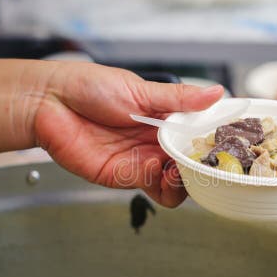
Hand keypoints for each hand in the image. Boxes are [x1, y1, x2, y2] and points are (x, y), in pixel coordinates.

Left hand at [29, 62, 223, 206]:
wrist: (48, 102)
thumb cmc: (88, 87)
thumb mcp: (141, 89)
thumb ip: (179, 98)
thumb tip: (216, 93)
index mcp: (164, 120)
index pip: (198, 137)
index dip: (214, 143)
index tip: (228, 142)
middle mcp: (155, 143)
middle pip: (191, 165)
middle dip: (204, 167)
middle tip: (209, 160)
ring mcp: (140, 162)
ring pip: (176, 184)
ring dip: (185, 179)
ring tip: (182, 167)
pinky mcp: (121, 177)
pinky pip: (150, 189)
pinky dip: (158, 180)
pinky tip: (154, 166)